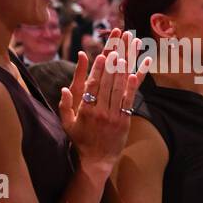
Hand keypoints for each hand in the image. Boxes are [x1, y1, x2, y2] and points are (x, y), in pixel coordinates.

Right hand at [60, 30, 149, 172]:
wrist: (97, 160)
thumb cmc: (79, 140)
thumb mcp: (66, 122)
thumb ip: (65, 104)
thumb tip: (64, 87)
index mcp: (85, 109)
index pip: (93, 85)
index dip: (99, 69)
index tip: (104, 53)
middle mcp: (101, 110)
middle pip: (109, 81)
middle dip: (115, 59)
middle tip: (120, 43)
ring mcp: (115, 115)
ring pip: (121, 87)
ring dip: (126, 66)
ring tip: (130, 49)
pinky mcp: (125, 119)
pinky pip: (131, 99)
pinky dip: (135, 85)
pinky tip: (138, 71)